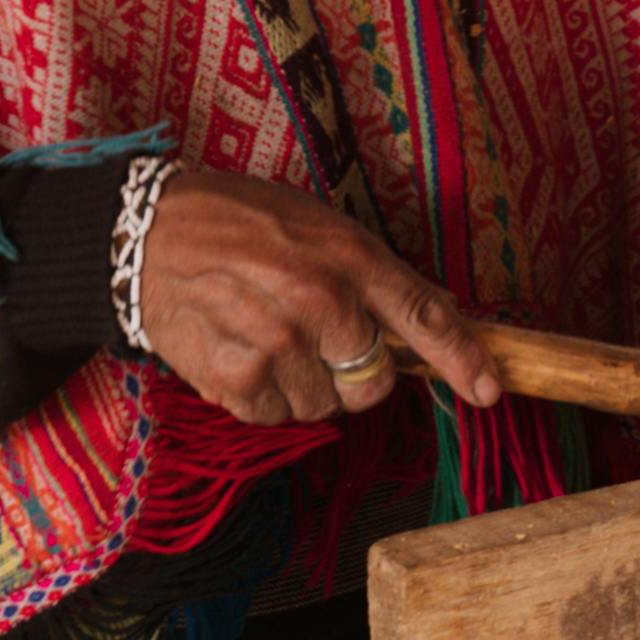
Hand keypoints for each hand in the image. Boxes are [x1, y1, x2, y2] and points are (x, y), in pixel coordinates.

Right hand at [130, 163, 505, 425]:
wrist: (149, 235)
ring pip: (323, 407)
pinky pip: (275, 416)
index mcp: (349, 256)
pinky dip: (261, 396)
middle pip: (373, 384)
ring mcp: (278, 343)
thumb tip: (428, 320)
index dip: (462, 358)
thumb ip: (372, 276)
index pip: (423, 315)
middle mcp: (320, 301)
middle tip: (317, 341)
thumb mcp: (320, 227)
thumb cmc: (240, 224)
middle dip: (354, 375)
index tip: (489, 390)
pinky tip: (240, 351)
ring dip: (303, 386)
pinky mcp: (235, 377)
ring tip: (266, 337)